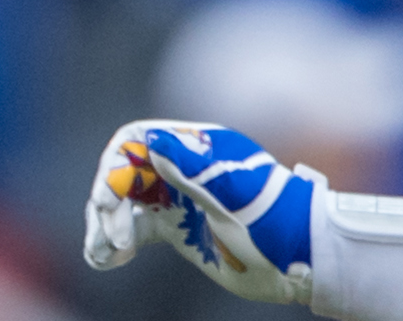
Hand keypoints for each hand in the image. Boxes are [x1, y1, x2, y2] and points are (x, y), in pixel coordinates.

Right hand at [85, 119, 316, 304]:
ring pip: (122, 204)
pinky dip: (114, 244)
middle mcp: (179, 170)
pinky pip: (134, 231)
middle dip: (109, 204)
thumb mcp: (234, 193)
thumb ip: (191, 168)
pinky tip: (106, 260)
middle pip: (123, 175)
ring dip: (104, 226)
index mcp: (193, 149)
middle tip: (111, 236)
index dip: (115, 167)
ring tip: (102, 253)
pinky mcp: (175, 230)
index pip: (137, 142)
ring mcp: (175, 200)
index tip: (106, 198)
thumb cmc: (274, 219)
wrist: (301, 262)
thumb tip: (150, 139)